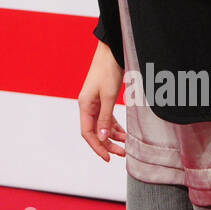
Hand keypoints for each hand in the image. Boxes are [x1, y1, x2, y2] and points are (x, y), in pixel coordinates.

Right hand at [79, 39, 127, 161]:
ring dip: (112, 136)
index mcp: (85, 105)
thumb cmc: (108, 71)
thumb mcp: (108, 96)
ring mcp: (95, 102)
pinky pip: (106, 118)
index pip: (88, 133)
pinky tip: (123, 133)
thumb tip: (101, 137)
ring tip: (125, 144)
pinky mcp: (102, 99)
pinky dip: (114, 126)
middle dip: (107, 144)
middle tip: (122, 154)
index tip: (108, 158)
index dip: (97, 147)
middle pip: (95, 132)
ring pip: (101, 126)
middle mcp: (87, 106)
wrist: (111, 52)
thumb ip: (105, 118)